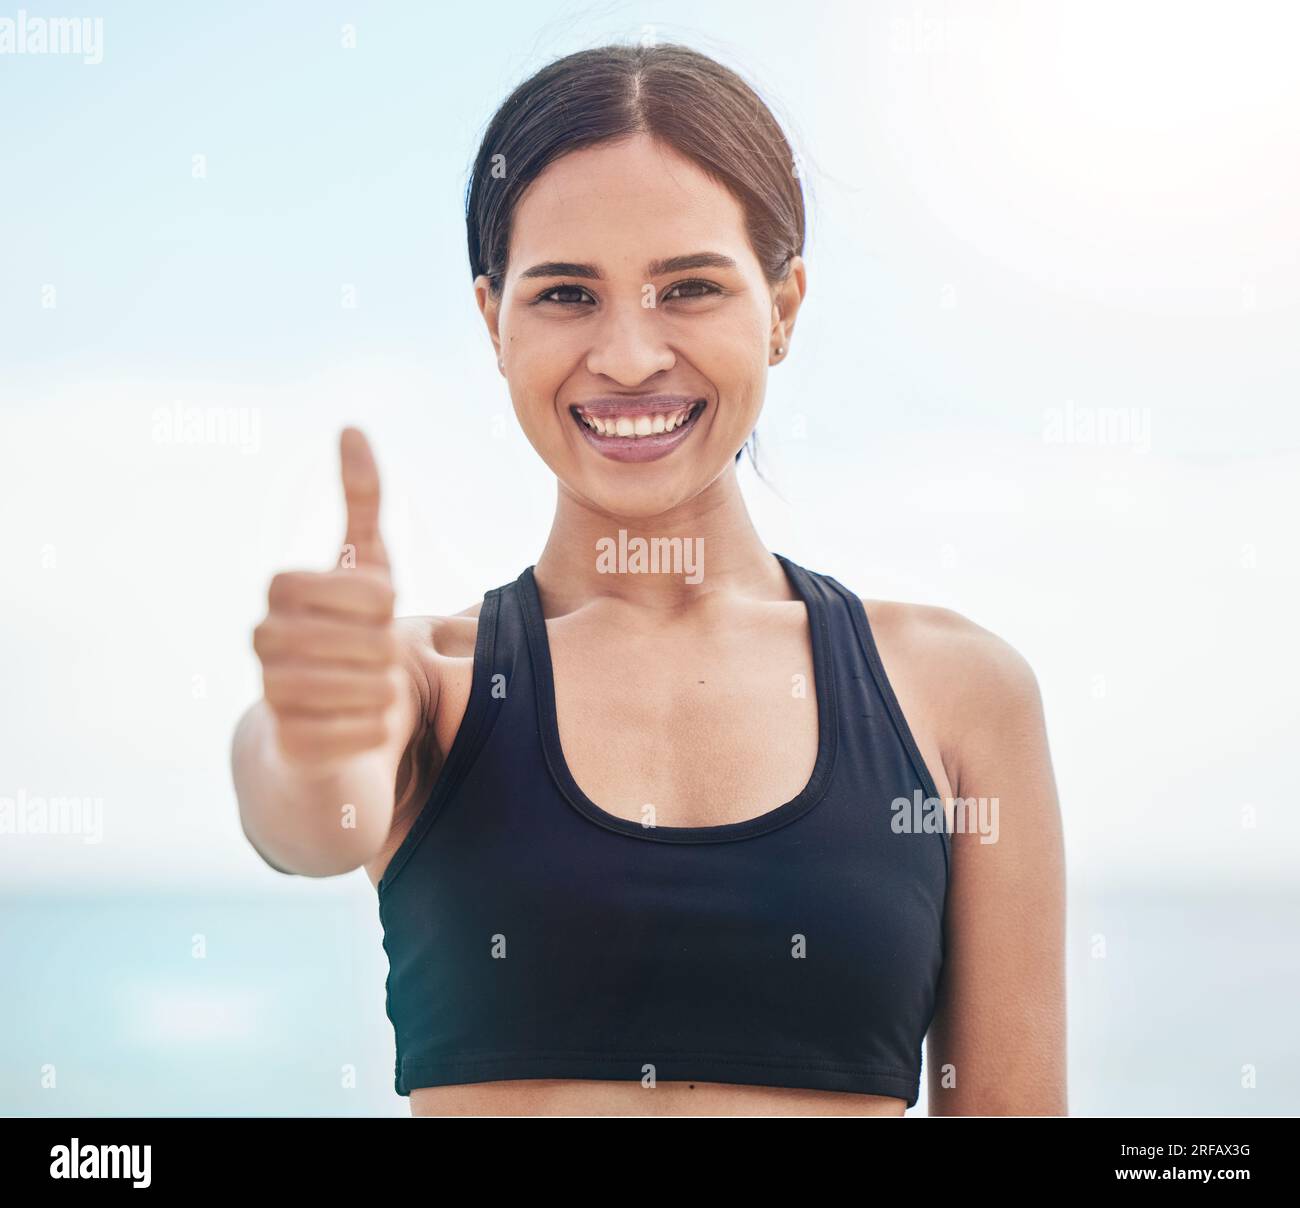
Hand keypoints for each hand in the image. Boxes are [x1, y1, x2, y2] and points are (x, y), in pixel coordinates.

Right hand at [253, 428, 403, 772]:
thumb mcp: (366, 569)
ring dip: (389, 692)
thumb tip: (351, 426)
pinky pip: (369, 732)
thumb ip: (361, 501)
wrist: (321, 738)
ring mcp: (273, 696)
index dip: (379, 601)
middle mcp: (264, 641)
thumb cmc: (351, 639)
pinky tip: (365, 729)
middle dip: (388, 651)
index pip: (359, 588)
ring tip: (371, 692)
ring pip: (374, 687)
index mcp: (281, 594)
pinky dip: (381, 731)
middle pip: (371, 639)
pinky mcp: (293, 748)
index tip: (378, 612)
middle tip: (375, 661)